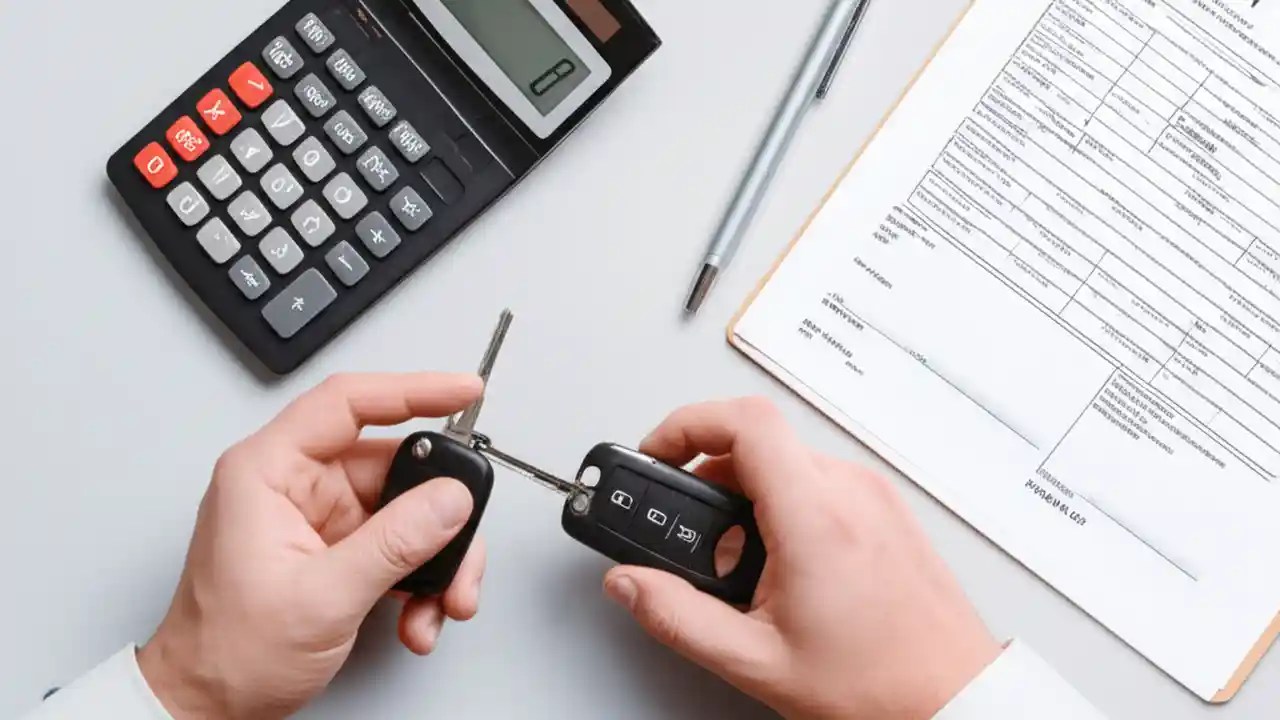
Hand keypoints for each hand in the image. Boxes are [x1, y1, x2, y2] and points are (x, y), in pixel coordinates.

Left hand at [138, 373, 487, 719]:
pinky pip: (398, 546)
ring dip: (436, 556)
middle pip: (393, 465)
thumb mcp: (322, 597)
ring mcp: (318, 519)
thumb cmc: (227, 652)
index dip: (411, 390)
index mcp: (269, 471)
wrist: (207, 706)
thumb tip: (448, 500)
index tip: (462, 391)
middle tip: (463, 541)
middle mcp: (295, 486)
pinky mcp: (336, 550)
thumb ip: (394, 543)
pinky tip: (419, 613)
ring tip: (444, 596)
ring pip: (405, 510)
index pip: (348, 404)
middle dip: (440, 510)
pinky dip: (420, 579)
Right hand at [603, 398, 1001, 719]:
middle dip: (706, 474)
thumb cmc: (880, 684)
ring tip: (735, 559)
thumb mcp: (758, 660)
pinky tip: (776, 560)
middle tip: (688, 526)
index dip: (687, 424)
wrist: (954, 698)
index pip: (744, 422)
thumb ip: (679, 617)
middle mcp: (850, 491)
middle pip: (757, 440)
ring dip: (744, 493)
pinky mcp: (885, 508)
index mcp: (816, 516)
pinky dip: (780, 503)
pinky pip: (817, 479)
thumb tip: (631, 584)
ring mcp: (873, 495)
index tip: (657, 452)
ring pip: (786, 459)